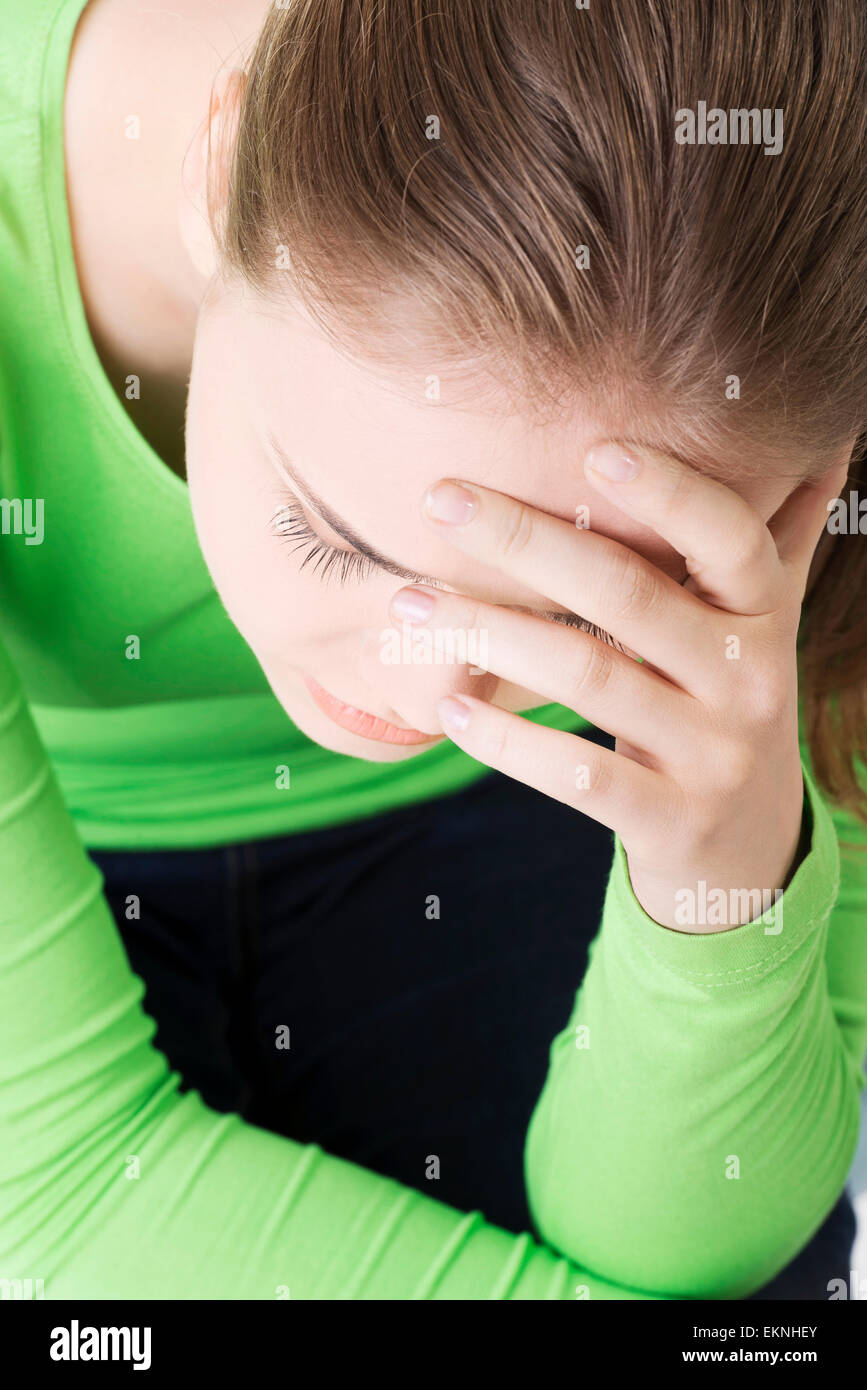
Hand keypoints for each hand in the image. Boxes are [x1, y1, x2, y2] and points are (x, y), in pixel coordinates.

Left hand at [389, 442, 842, 931]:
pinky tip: (449, 710)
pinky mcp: (668, 818)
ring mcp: (711, 755)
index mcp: (765, 616)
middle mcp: (749, 679)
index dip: (669, 492)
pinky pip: (580, 775)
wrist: (749, 844)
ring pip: (591, 678)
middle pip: (631, 596)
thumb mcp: (765, 619)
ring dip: (491, 634)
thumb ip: (779, 532)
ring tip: (409, 602)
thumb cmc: (731, 699)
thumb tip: (824, 435)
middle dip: (527, 541)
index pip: (730, 539)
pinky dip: (510, 742)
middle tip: (439, 499)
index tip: (590, 447)